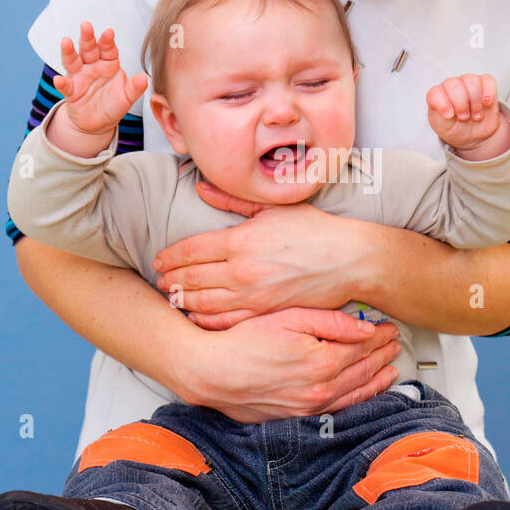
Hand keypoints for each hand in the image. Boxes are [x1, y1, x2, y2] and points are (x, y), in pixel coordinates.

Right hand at [52, 21, 148, 135]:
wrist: (99, 123)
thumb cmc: (113, 104)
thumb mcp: (127, 97)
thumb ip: (134, 87)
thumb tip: (144, 78)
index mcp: (108, 63)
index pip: (108, 49)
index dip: (108, 41)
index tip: (109, 32)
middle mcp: (92, 66)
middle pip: (89, 49)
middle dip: (87, 37)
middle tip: (86, 26)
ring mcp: (79, 77)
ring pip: (73, 61)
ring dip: (69, 52)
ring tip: (66, 42)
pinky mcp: (71, 91)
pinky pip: (66, 85)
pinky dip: (62, 82)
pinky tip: (59, 80)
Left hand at [153, 193, 370, 329]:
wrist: (350, 260)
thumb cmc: (315, 230)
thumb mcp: (273, 207)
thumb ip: (233, 201)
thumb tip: (201, 187)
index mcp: (240, 241)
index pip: (190, 251)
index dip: (170, 257)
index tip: (159, 259)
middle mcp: (241, 271)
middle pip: (191, 279)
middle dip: (171, 280)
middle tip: (160, 280)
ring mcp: (253, 297)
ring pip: (203, 304)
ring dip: (183, 301)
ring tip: (172, 297)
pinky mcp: (265, 314)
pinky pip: (225, 322)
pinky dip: (205, 321)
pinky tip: (197, 317)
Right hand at [190, 307, 402, 421]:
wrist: (211, 371)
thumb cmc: (243, 341)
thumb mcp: (288, 317)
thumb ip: (330, 322)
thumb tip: (364, 327)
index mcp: (322, 361)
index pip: (362, 346)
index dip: (379, 335)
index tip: (388, 328)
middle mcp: (321, 389)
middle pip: (363, 370)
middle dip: (382, 354)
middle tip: (394, 344)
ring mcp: (311, 407)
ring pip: (356, 393)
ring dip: (376, 380)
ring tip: (389, 368)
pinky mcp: (299, 417)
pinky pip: (339, 410)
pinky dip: (358, 400)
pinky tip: (364, 392)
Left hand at [426, 72, 500, 150]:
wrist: (473, 134)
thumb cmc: (455, 128)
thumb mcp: (443, 128)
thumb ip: (440, 119)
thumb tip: (448, 112)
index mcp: (437, 95)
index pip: (435, 93)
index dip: (442, 104)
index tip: (450, 116)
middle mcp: (451, 86)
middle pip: (453, 85)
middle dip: (461, 104)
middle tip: (464, 117)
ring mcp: (468, 83)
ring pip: (471, 81)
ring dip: (475, 101)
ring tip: (476, 116)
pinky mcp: (485, 85)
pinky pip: (488, 81)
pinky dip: (489, 92)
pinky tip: (486, 103)